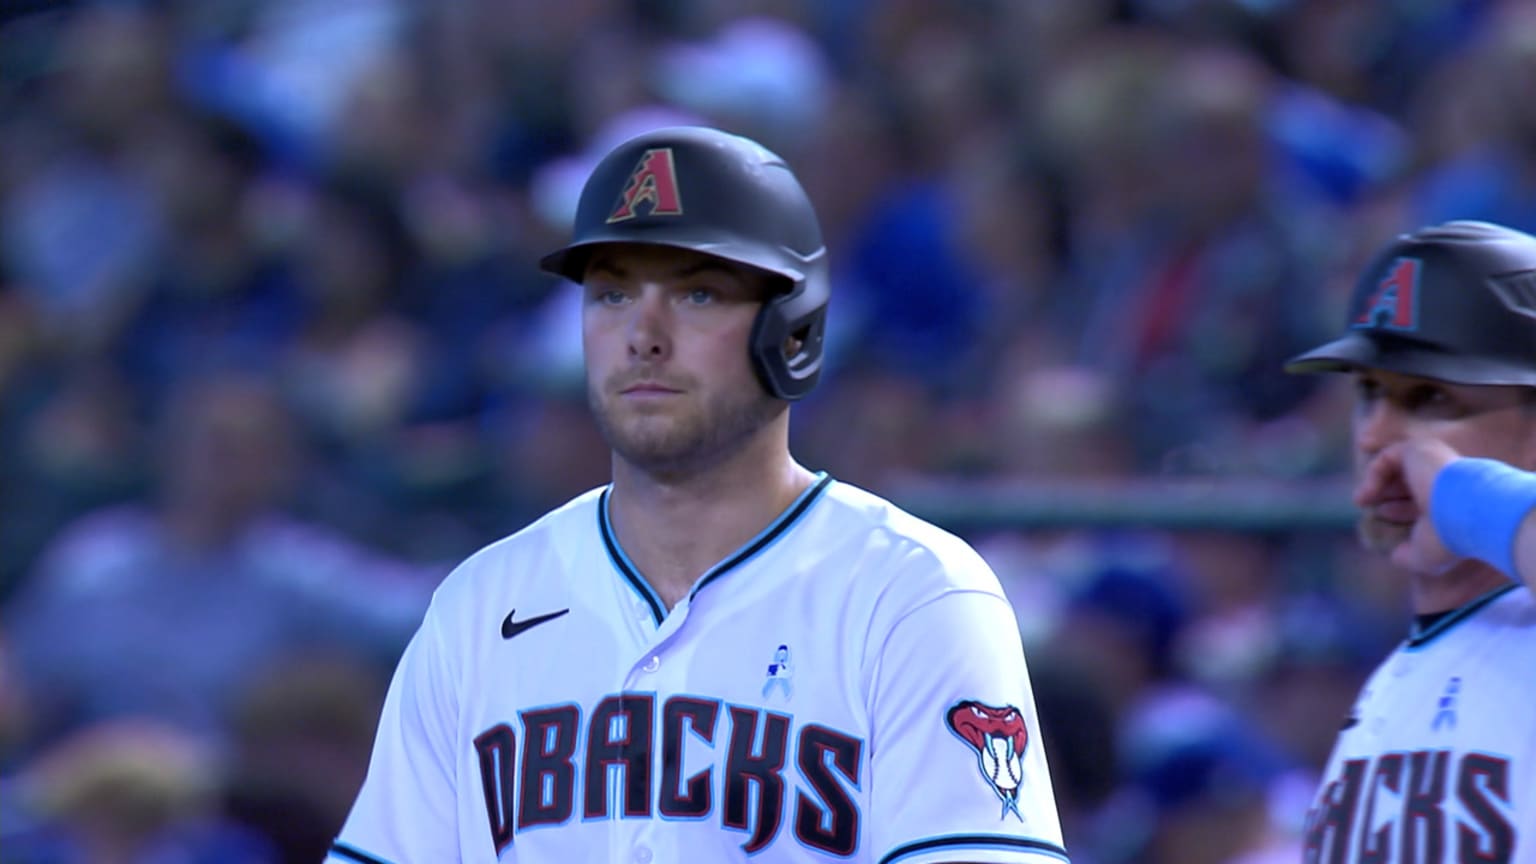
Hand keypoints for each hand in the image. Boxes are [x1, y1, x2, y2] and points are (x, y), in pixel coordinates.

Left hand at [1355, 438, 1462, 572]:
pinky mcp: (1418, 449)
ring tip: (1361, 501)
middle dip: (1386, 492)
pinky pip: (1386, 458)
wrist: (1467, 514)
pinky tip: (1367, 496)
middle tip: (1368, 506)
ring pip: (1398, 464)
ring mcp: (1435, 459)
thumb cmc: (1450, 537)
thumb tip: (1395, 556)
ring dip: (1375, 482)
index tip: (1383, 515)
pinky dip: (1372, 476)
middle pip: (1410, 479)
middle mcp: (1448, 476)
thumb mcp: (1426, 554)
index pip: (1426, 498)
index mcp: (1455, 498)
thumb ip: (1409, 555)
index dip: (1400, 507)